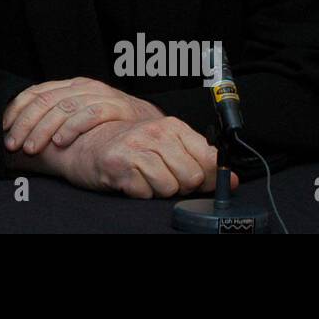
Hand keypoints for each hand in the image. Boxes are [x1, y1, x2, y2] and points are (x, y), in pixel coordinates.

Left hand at [3, 77, 163, 155]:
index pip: (35, 92)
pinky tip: (60, 142)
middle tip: (14, 144)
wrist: (149, 127)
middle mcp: (83, 86)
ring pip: (64, 107)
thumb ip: (54, 120)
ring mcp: (101, 94)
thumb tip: (18, 137)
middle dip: (26, 124)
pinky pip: (90, 114)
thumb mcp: (78, 118)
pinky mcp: (117, 106)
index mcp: (69, 86)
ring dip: (44, 129)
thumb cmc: (108, 128)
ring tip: (32, 147)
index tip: (3, 129)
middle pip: (46, 101)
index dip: (16, 110)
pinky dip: (72, 128)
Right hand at [15, 117, 237, 198]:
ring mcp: (137, 147)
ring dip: (158, 189)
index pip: (208, 158)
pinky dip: (139, 193)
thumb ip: (199, 160)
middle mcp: (155, 132)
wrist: (85, 143)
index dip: (204, 176)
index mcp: (172, 126)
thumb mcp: (166, 146)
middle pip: (191, 177)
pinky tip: (130, 181)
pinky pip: (145, 193)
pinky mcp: (120, 165)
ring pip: (169, 187)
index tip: (195, 179)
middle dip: (180, 184)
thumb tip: (233, 179)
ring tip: (143, 177)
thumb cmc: (129, 146)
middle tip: (161, 176)